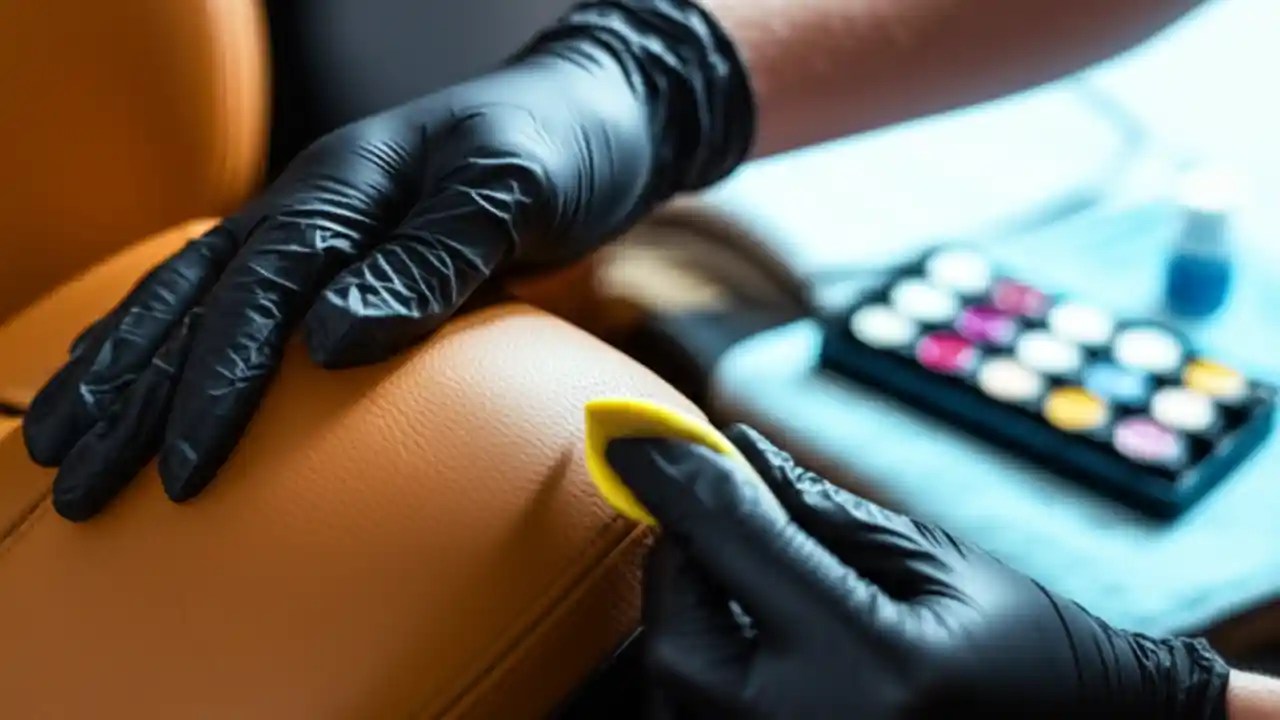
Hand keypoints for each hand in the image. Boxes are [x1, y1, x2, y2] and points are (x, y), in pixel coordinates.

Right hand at [23, 1, 752, 520]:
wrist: (599, 112)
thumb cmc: (566, 149)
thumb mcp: (513, 192)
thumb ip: (431, 259)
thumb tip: (330, 342)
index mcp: (348, 183)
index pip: (261, 291)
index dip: (214, 380)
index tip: (182, 468)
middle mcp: (314, 200)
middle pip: (198, 299)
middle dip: (132, 392)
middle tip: (72, 479)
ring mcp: (319, 222)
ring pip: (193, 297)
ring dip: (124, 370)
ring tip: (62, 439)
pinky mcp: (342, 248)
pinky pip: (236, 295)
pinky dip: (173, 338)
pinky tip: (133, 373)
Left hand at [606, 426, 1229, 718]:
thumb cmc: (1031, 652)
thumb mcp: (937, 564)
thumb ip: (823, 512)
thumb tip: (732, 454)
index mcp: (872, 661)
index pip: (737, 540)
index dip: (678, 473)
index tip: (633, 430)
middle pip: (678, 630)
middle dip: (684, 561)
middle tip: (721, 525)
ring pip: (672, 684)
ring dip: (691, 619)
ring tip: (753, 589)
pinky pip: (694, 717)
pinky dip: (704, 672)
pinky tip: (755, 645)